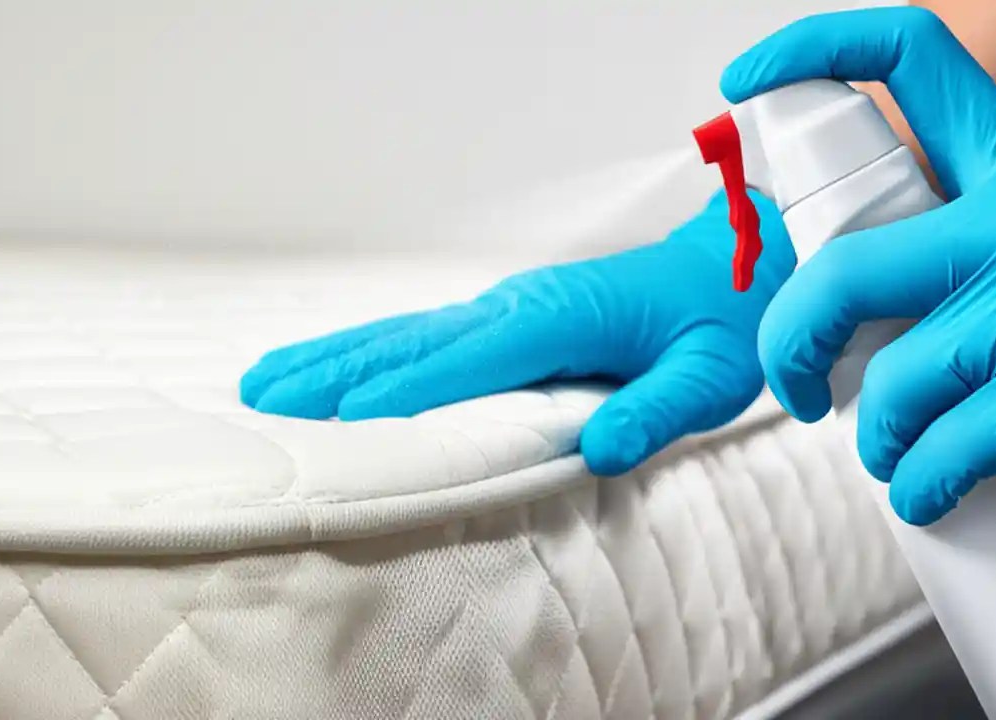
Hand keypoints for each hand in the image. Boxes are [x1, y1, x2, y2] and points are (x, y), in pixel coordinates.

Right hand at [240, 190, 793, 474]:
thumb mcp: (710, 378)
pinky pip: (421, 335)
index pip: (468, 361)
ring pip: (402, 333)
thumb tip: (602, 446)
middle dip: (333, 373)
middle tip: (260, 401)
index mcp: (560, 319)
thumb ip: (657, 411)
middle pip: (409, 342)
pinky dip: (365, 350)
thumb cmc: (721, 325)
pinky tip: (330, 367)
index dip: (405, 391)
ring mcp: (506, 307)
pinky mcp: (506, 317)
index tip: (339, 420)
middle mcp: (518, 306)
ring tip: (262, 382)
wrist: (735, 266)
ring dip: (332, 358)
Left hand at [723, 7, 995, 524]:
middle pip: (844, 267)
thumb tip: (838, 287)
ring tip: (897, 451)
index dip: (817, 51)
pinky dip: (914, 488)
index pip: (915, 59)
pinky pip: (936, 452)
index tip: (746, 80)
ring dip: (872, 438)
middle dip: (791, 342)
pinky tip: (928, 493)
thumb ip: (960, 246)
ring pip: (888, 379)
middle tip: (798, 383)